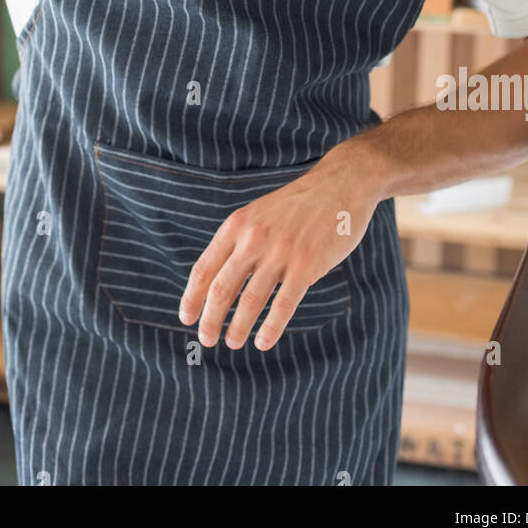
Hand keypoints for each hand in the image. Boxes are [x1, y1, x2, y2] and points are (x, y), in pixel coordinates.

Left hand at [177, 144, 378, 349]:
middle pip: (221, 288)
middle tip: (206, 339)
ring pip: (250, 300)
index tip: (186, 318)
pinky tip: (263, 342)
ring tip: (232, 343)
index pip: (204, 268)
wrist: (341, 184)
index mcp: (237, 225)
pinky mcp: (306, 264)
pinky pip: (283, 304)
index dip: (191, 298)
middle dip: (210, 320)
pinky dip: (270, 328)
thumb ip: (240, 242)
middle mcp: (253, 238)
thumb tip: (220, 280)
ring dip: (238, 328)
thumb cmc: (298, 205)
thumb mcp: (259, 214)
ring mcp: (280, 251)